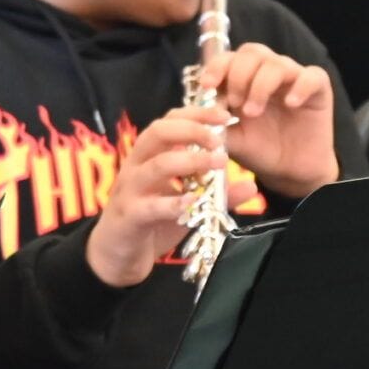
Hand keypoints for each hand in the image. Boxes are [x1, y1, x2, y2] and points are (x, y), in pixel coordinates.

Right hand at [86, 111, 225, 287]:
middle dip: (192, 130)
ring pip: (156, 165)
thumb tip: (251, 186)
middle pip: (158, 132)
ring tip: (218, 163)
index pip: (169, 121)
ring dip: (190, 161)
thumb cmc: (152, 222)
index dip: (196, 113)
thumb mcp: (187, 204)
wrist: (117, 254)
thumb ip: (216, 193)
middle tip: (219, 141)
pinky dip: (174, 203)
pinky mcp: (130, 216)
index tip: (224, 116)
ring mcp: (131, 190)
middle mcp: (137, 167)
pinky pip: (151, 206)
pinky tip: (194, 202)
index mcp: (149, 157)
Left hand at [200, 41, 337, 198]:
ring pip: (277, 63)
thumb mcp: (229, 137)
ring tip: (253, 112)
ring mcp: (294, 78)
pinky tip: (290, 104)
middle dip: (238, 75)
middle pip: (252, 52)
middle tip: (233, 104)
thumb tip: (187, 114)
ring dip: (260, 85)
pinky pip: (312, 76)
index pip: (229, 57)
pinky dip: (299, 86)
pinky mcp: (318, 89)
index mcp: (244, 79)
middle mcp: (268, 72)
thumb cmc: (258, 149)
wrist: (289, 171)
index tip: (207, 86)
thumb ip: (211, 123)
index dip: (217, 66)